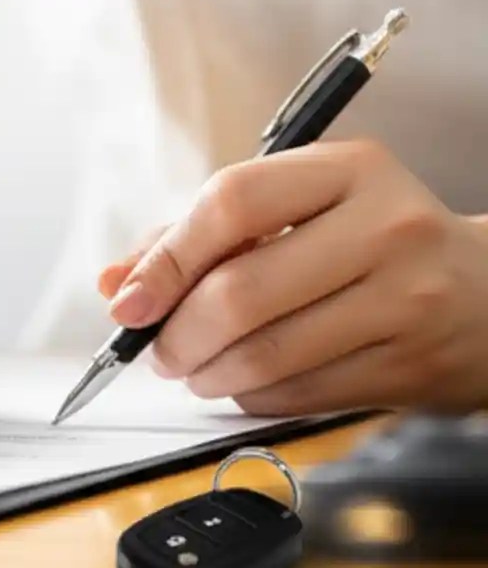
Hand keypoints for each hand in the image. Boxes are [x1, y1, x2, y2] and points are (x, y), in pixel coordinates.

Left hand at [100, 140, 487, 414]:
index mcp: (348, 170)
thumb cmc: (371, 243)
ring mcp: (404, 300)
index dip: (166, 258)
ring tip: (194, 368)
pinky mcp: (408, 366)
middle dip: (175, 334)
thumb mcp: (299, 210)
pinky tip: (243, 383)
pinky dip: (248, 397)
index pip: (232, 202)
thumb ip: (199, 236)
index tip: (129, 300)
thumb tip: (117, 281)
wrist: (487, 295)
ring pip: (264, 354)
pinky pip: (295, 394)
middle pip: (239, 291)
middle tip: (157, 350)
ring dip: (205, 373)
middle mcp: (383, 228)